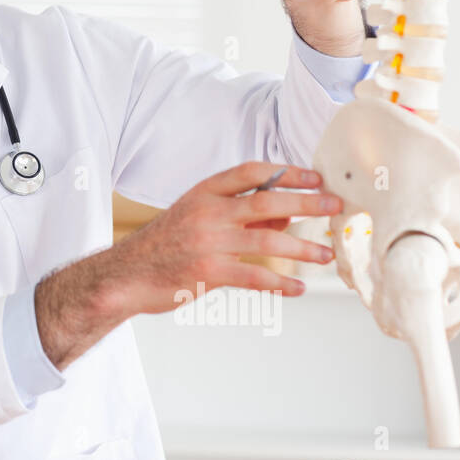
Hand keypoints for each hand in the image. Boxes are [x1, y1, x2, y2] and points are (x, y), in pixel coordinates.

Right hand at [121, 162, 340, 314]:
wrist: (125, 275)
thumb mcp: (196, 217)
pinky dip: (280, 283)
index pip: (251, 172)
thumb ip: (239, 212)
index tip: (315, 178)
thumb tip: (285, 213)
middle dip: (307, 203)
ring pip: (268, 239)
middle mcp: (207, 212)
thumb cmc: (163, 245)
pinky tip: (297, 288)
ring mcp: (208, 242)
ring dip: (302, 247)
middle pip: (267, 201)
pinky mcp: (208, 273)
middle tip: (335, 207)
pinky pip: (255, 276)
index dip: (286, 172)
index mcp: (203, 192)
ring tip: (325, 255)